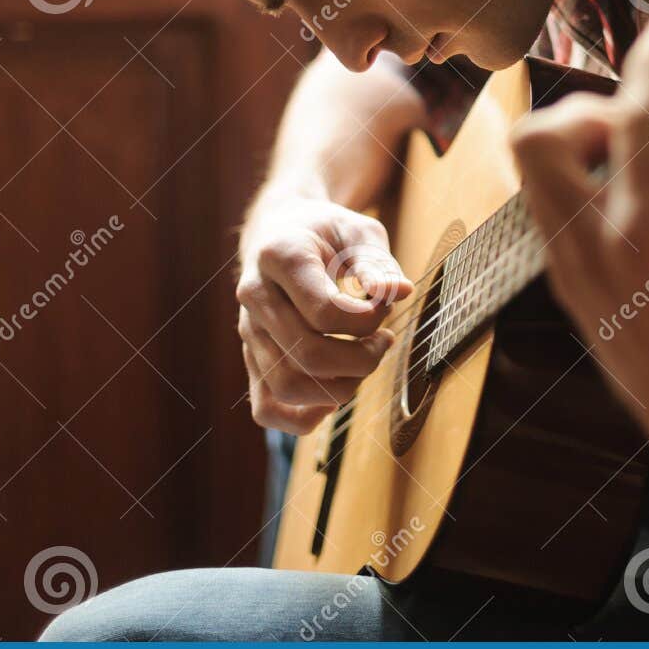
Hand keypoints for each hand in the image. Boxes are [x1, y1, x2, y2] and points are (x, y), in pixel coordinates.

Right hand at [236, 193, 412, 433]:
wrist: (280, 232)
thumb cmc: (326, 232)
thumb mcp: (357, 231)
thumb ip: (377, 262)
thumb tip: (399, 292)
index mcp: (279, 256)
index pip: (322, 311)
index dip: (367, 320)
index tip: (384, 308)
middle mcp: (255, 296)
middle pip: (306, 355)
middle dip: (360, 360)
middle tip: (383, 342)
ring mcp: (249, 331)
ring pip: (287, 387)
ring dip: (340, 388)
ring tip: (363, 364)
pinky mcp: (252, 358)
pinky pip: (266, 409)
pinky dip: (303, 417)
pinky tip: (333, 397)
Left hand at [510, 13, 648, 499]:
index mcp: (647, 238)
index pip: (633, 124)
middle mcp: (590, 249)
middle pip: (537, 138)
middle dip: (584, 106)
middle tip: (638, 121)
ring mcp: (564, 266)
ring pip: (530, 167)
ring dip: (576, 140)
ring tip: (636, 156)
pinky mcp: (559, 276)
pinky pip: (546, 200)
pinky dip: (582, 176)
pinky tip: (633, 194)